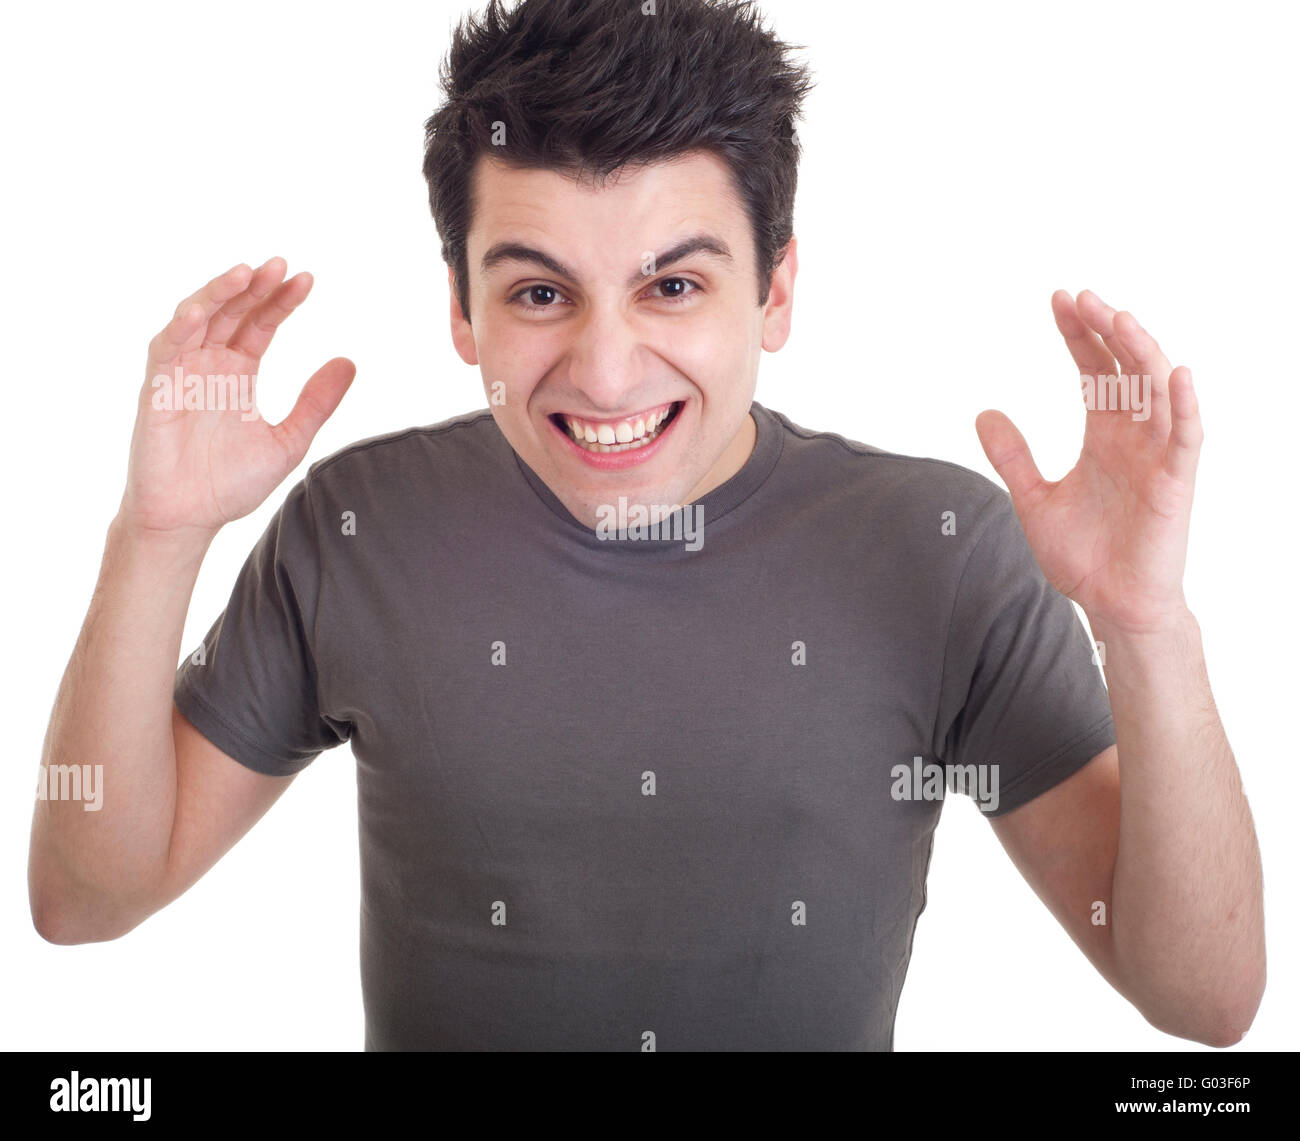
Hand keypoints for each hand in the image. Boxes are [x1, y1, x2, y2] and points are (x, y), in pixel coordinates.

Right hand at [119, 258, 355, 539]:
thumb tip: (349, 362)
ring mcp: (181, 373)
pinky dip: (180, 328)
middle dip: (254, 287)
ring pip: (196, 318)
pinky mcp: (156, 389)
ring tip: (244, 273)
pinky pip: (165, 350)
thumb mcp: (289, 440)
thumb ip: (317, 403)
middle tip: (281, 265)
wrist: (192, 519)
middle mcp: (208, 363)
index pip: (261, 323)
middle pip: (231, 311)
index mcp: (238, 371)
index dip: (281, 301)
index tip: (308, 280)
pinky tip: (200, 312)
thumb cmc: (231, 483)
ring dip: (218, 294)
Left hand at [975, 289, 1202, 635]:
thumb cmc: (1082, 556)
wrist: (1108, 605)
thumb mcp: (1033, 499)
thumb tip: (983, 413)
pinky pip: (1186, 438)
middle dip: (1106, 331)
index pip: (1094, 370)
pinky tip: (1176, 375)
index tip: (1058, 300)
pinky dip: (1184, 406)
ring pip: (1157, 391)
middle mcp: (1134, 437)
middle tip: (1081, 298)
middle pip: (1126, 369)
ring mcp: (1158, 457)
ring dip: (1141, 353)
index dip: (1078, 335)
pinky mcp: (1175, 484)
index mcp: (1104, 435)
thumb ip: (1012, 456)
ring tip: (1119, 318)